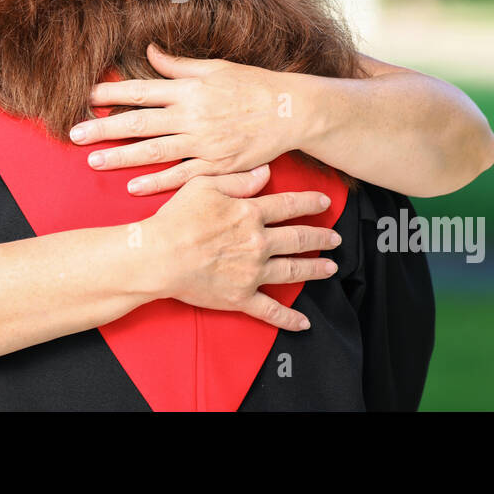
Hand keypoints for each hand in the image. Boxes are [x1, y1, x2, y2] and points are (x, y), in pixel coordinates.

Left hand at [70, 44, 302, 193]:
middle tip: (74, 134)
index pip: (141, 91)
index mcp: (189, 89)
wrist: (289, 111)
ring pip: (153, 152)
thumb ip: (178, 65)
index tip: (86, 97)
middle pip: (139, 123)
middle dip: (103, 129)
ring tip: (93, 161)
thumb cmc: (252, 85)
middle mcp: (191, 116)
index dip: (111, 94)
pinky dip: (156, 183)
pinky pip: (180, 176)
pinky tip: (132, 187)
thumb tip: (149, 51)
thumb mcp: (215, 67)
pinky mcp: (216, 165)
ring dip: (120, 157)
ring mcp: (203, 143)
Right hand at [145, 165, 340, 331]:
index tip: (324, 202)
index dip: (309, 203)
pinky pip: (270, 310)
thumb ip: (238, 179)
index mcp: (249, 213)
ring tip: (330, 268)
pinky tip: (304, 322)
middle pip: (298, 238)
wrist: (158, 256)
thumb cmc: (176, 219)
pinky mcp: (241, 296)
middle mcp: (257, 242)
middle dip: (321, 238)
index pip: (288, 205)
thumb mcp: (204, 185)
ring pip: (293, 270)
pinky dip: (289, 318)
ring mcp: (252, 272)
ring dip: (315, 269)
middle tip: (335, 238)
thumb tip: (265, 172)